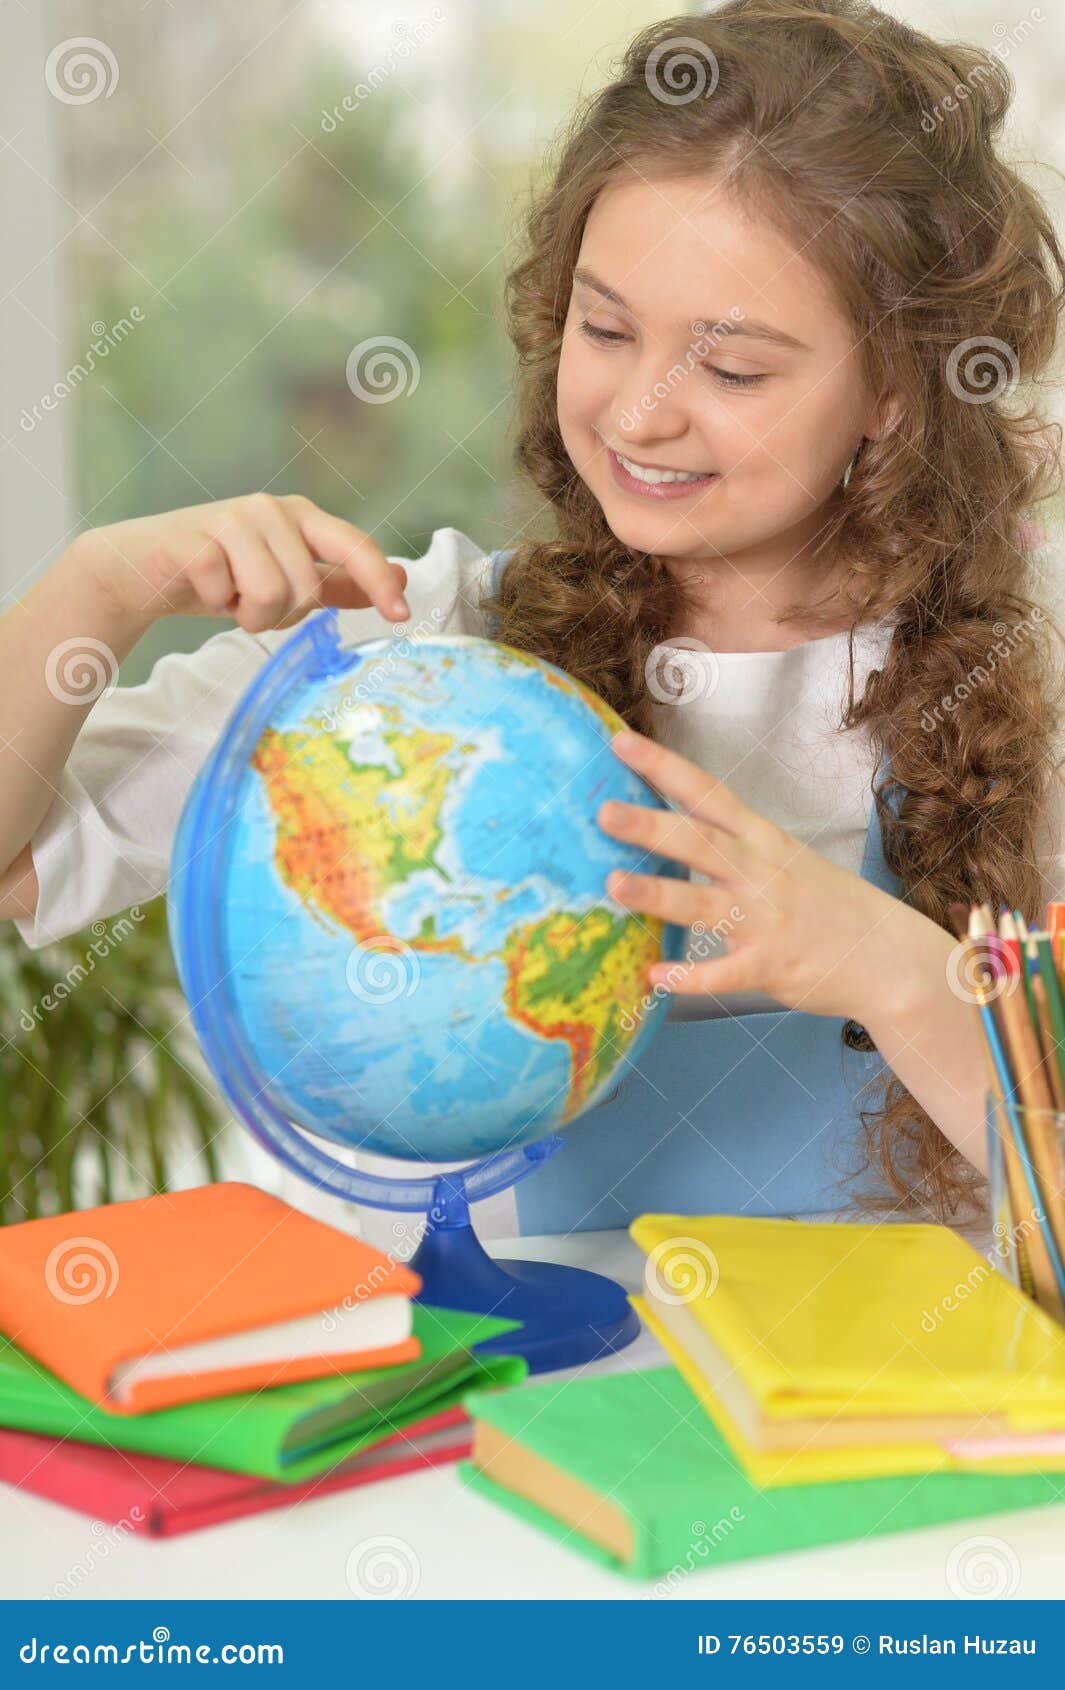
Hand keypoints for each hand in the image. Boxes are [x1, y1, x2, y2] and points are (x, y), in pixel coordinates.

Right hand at [70, 493, 409, 634]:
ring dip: (250, 615)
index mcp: (301, 517)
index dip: (379, 581)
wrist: (145, 568)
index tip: (402, 615)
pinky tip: (203, 589)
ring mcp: (233, 519)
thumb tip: (400, 577)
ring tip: (230, 595)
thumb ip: (341, 581)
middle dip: (282, 614)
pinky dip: (216, 605)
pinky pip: (227, 595)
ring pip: (271, 596)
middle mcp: (272, 510)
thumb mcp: (286, 578)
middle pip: (308, 590)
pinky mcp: (196, 539)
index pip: (354, 546)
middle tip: (252, 602)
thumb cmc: (223, 572)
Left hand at [597, 727, 947, 1024]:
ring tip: (614, 884)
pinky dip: (691, 977)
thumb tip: (674, 834)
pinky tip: (656, 979)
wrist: (890, 956)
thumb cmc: (828, 906)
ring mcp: (766, 919)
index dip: (664, 766)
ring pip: (703, 904)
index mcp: (762, 840)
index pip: (708, 793)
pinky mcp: (772, 965)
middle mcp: (760, 872)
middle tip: (604, 811)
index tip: (620, 743)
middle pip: (698, 842)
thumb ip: (733, 847)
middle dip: (651, 825)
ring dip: (658, 894)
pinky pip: (725, 972)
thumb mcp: (785, 859)